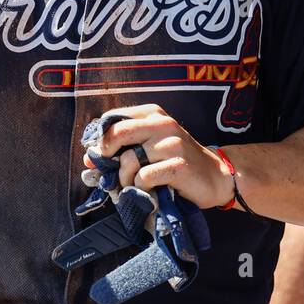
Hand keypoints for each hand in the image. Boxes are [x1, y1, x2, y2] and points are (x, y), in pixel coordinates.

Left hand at [85, 104, 233, 209]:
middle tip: (111, 171)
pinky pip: (144, 177)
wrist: (215, 175)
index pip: (113, 118)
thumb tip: (88, 159)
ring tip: (134, 185)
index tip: (102, 156)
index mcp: (153, 114)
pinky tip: (150, 189)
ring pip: (129, 160)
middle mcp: (162, 123)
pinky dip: (141, 187)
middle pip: (118, 133)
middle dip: (107, 156)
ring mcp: (172, 143)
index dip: (101, 139)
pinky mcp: (178, 165)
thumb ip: (121, 148)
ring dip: (125, 179)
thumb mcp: (150, 147)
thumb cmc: (176, 161)